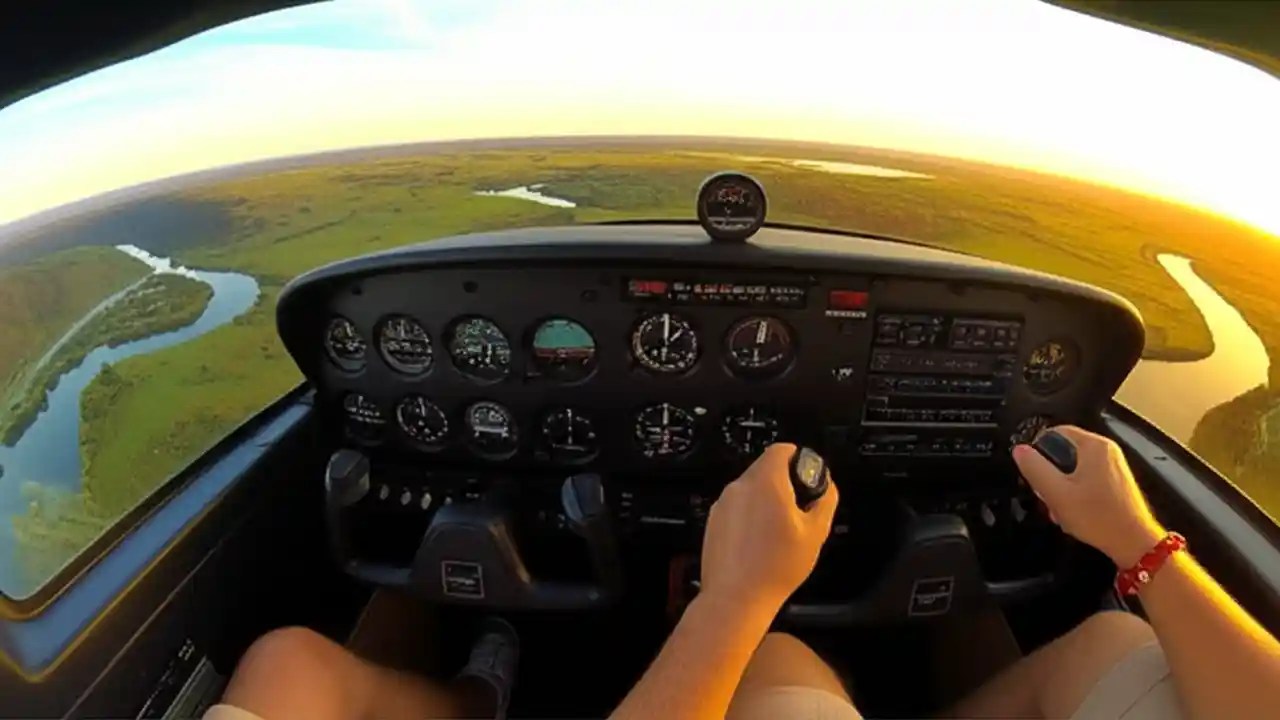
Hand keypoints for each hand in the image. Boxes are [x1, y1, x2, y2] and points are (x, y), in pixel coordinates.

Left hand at [700, 443, 838, 609]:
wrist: (736, 598)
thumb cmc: (778, 565)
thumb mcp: (815, 533)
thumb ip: (825, 500)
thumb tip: (826, 486)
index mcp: (765, 482)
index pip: (781, 450)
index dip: (797, 458)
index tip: (807, 477)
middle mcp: (739, 486)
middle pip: (764, 468)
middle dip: (783, 482)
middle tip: (798, 509)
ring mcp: (722, 503)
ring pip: (750, 489)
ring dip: (765, 500)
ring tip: (778, 531)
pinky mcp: (713, 521)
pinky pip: (736, 507)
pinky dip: (749, 515)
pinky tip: (758, 542)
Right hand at [1013, 425, 1164, 566]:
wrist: (1133, 543)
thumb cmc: (1099, 518)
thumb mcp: (1056, 493)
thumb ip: (1035, 468)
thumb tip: (1020, 451)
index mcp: (1094, 446)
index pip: (1054, 432)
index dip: (1038, 451)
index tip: (1034, 472)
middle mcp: (1106, 451)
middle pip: (1063, 452)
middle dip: (1051, 474)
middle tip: (1048, 495)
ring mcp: (1113, 467)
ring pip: (1073, 469)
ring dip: (1061, 487)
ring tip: (1061, 507)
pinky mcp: (1115, 483)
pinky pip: (1086, 480)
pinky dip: (1075, 493)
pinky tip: (1074, 512)